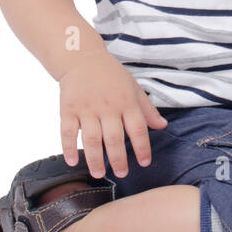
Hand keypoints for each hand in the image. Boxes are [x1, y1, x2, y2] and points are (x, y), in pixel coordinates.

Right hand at [57, 48, 168, 178]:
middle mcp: (107, 107)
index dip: (143, 147)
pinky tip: (72, 161)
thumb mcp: (133, 87)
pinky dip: (69, 147)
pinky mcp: (68, 109)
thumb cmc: (111, 75)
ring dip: (95, 158)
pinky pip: (68, 131)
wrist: (82, 57)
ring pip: (91, 138)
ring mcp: (86, 109)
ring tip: (98, 174)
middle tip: (122, 174)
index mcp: (126, 102)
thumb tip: (163, 126)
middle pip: (114, 138)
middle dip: (119, 159)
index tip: (145, 163)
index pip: (138, 129)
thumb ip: (147, 109)